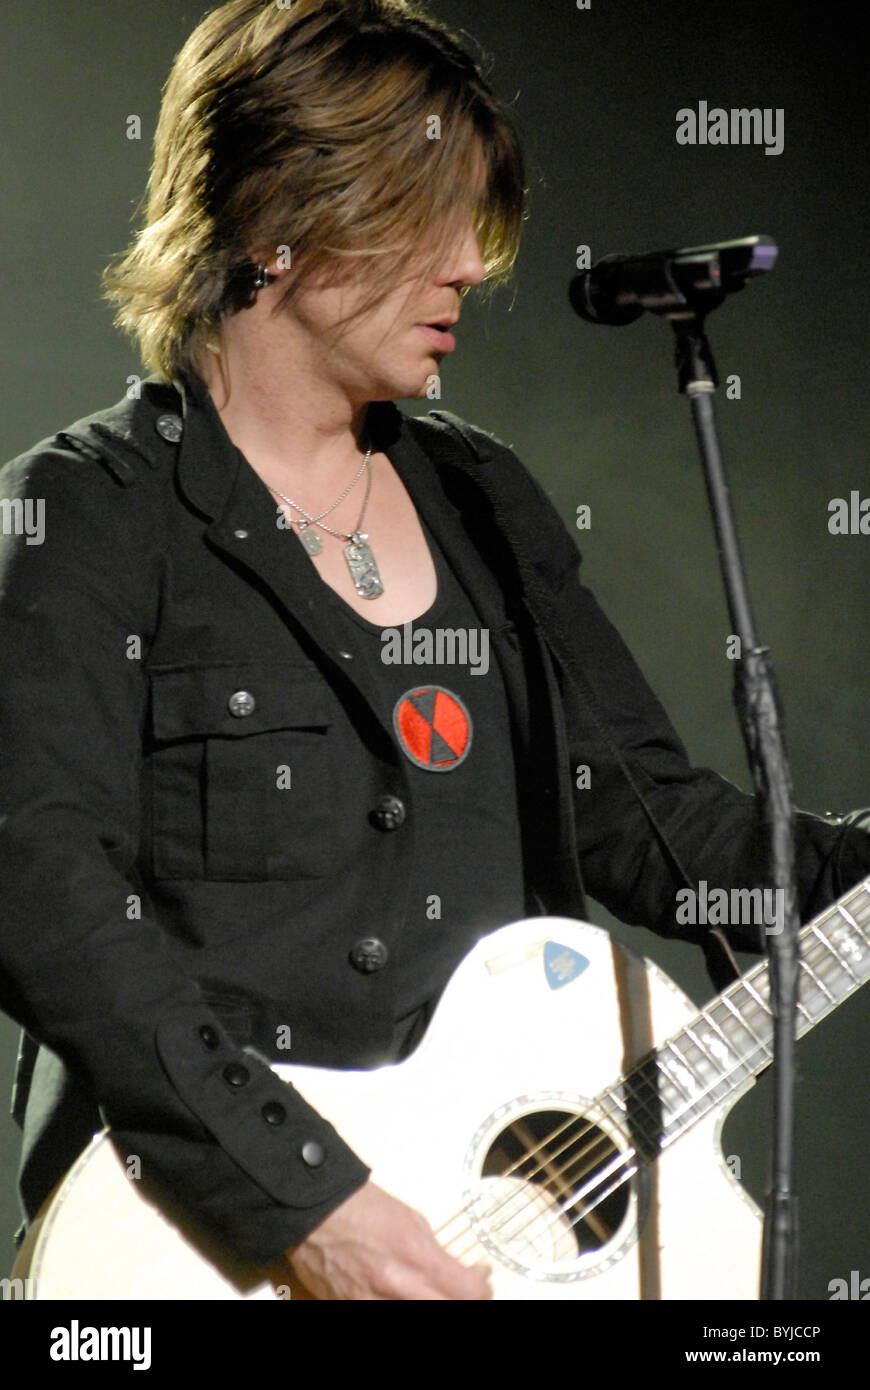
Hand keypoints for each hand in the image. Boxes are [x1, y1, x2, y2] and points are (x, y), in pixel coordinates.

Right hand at [284, 1179, 493, 1299]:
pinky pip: (384, 1317)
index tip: (481, 1280)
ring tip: (430, 1293)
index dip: (482, 1289)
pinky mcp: (350, 1310)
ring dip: (432, 1303)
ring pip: (419, 1316)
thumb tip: (454, 1274)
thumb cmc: (362, 1207)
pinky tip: (402, 1297)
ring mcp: (372, 1304)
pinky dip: (399, 1307)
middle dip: (462, 1301)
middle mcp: (398, 1285)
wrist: (314, 1212)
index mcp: (416, 1254)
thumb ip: (433, 1252)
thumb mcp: (411, 1220)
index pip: (468, 1291)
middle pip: (449, 1309)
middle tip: (462, 1292)